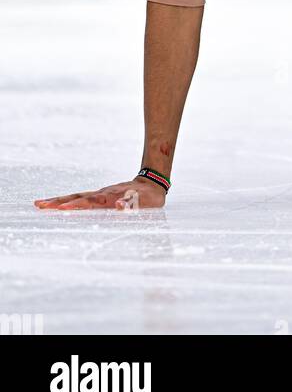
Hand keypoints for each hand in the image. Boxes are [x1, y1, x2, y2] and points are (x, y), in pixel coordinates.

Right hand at [34, 177, 165, 210]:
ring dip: (58, 201)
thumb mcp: (146, 202)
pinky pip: (80, 199)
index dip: (77, 206)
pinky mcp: (99, 196)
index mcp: (111, 197)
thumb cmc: (149, 197)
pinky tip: (56, 206)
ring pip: (76, 197)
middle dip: (58, 202)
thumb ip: (134, 204)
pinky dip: (67, 202)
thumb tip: (119, 205)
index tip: (62, 208)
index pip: (91, 203)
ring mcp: (99, 194)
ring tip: (40, 204)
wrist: (151, 183)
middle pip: (77, 198)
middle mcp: (102, 194)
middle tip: (40, 205)